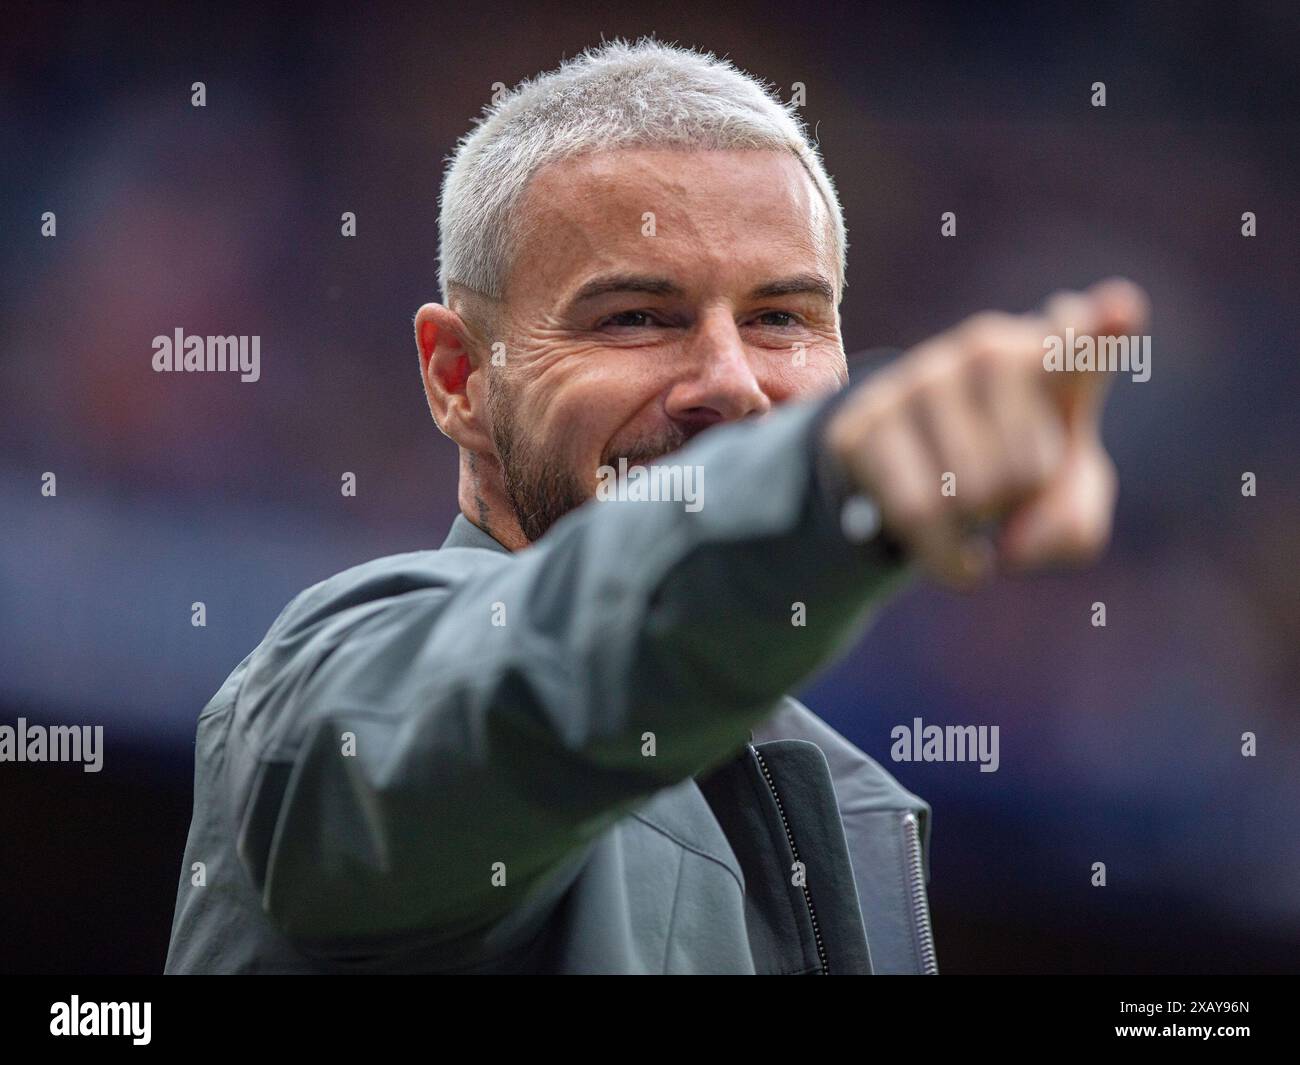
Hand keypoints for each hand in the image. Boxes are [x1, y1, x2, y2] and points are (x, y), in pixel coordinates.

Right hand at [825, 278, 1149, 587]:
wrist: (920, 471)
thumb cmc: (1013, 478)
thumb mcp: (1065, 508)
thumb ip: (1070, 526)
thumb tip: (1012, 546)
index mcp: (1053, 356)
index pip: (1079, 341)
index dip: (1099, 330)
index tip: (1120, 311)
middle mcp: (987, 349)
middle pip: (1025, 470)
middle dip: (1017, 505)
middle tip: (1004, 491)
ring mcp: (921, 377)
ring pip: (968, 492)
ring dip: (976, 528)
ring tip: (971, 509)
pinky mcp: (865, 421)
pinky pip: (915, 512)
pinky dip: (942, 554)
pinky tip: (949, 547)